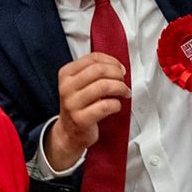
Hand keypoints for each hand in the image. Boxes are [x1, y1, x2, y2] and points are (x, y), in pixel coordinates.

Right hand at [45, 52, 129, 170]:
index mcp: (66, 74)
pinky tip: (116, 105)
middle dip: (117, 74)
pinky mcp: (81, 119)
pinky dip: (116, 104)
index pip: (93, 58)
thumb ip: (95, 72)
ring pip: (103, 86)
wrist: (69, 132)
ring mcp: (72, 104)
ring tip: (124, 92)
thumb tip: (119, 67)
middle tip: (123, 80)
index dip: (112, 61)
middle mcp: (67, 87)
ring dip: (120, 88)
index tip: (120, 68)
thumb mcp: (80, 84)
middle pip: (99, 70)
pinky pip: (105, 106)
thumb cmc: (79, 106)